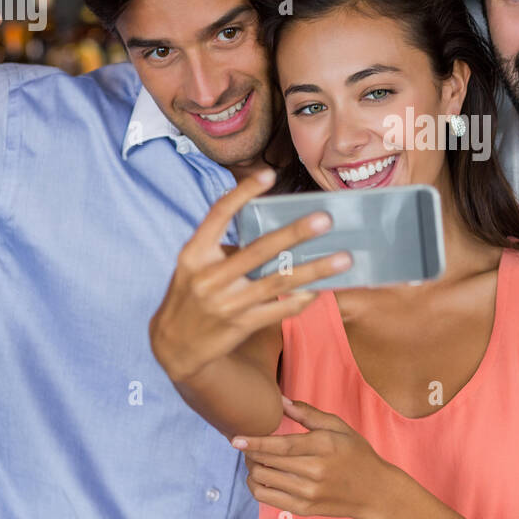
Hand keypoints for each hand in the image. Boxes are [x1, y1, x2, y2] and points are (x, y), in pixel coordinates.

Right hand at [149, 170, 352, 383]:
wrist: (174, 345)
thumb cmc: (192, 294)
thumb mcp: (195, 265)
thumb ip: (222, 245)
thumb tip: (270, 222)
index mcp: (195, 253)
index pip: (219, 214)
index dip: (243, 192)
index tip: (269, 173)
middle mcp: (209, 277)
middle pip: (259, 249)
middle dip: (295, 233)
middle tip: (325, 219)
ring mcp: (226, 303)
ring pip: (279, 281)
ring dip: (315, 270)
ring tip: (344, 258)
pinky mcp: (241, 325)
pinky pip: (280, 309)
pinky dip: (302, 299)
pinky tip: (321, 289)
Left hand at [235, 397, 393, 518]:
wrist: (374, 491)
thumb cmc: (356, 454)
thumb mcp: (339, 427)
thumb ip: (308, 414)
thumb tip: (281, 401)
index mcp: (323, 446)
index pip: (280, 445)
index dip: (255, 442)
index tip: (236, 439)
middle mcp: (315, 471)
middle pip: (267, 462)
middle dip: (251, 453)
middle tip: (248, 446)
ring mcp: (308, 493)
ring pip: (264, 481)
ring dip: (253, 469)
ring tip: (256, 460)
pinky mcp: (304, 509)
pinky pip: (268, 499)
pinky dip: (257, 487)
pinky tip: (262, 477)